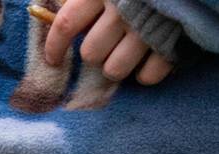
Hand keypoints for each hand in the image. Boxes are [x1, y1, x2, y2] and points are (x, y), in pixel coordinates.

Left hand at [44, 0, 174, 84]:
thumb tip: (46, 10)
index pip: (65, 25)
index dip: (55, 46)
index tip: (53, 60)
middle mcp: (121, 12)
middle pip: (91, 54)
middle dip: (95, 53)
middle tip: (106, 44)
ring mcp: (147, 31)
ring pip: (114, 70)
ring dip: (116, 66)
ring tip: (126, 53)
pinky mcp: (171, 45)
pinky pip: (147, 77)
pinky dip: (146, 73)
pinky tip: (149, 60)